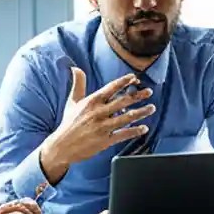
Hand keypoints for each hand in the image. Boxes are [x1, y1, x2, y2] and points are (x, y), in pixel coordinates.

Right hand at [39, 69, 155, 183]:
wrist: (62, 146)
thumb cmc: (69, 123)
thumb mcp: (72, 101)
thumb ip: (78, 84)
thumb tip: (75, 68)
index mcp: (91, 102)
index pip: (110, 88)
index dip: (123, 82)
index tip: (134, 78)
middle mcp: (98, 113)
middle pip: (122, 101)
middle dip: (137, 95)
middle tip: (149, 92)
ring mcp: (102, 127)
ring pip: (126, 117)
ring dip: (141, 112)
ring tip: (152, 108)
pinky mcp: (105, 141)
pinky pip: (123, 134)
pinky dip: (135, 131)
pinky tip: (144, 128)